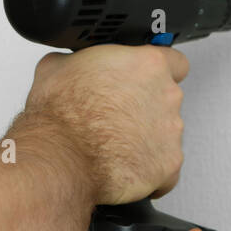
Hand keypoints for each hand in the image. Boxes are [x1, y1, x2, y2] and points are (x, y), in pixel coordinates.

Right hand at [23, 46, 190, 205]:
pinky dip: (148, 169)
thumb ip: (76, 61)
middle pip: (167, 100)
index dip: (158, 72)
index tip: (146, 81)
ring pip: (165, 134)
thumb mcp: (55, 67)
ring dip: (146, 138)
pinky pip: (165, 168)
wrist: (60, 158)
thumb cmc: (61, 116)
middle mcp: (167, 95)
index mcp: (147, 65)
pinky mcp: (168, 165)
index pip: (176, 62)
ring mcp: (171, 132)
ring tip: (113, 144)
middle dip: (145, 108)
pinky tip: (123, 166)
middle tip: (115, 115)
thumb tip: (69, 64)